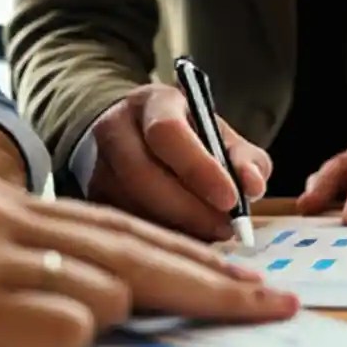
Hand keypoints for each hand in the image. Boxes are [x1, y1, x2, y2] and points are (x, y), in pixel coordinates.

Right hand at [0, 170, 296, 346]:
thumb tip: (66, 291)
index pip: (117, 225)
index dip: (185, 251)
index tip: (240, 274)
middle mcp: (5, 220)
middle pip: (138, 251)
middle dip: (217, 283)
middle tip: (277, 305)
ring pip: (107, 290)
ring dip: (108, 323)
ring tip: (75, 335)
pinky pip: (58, 332)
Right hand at [85, 84, 271, 240]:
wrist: (141, 139)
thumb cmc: (191, 140)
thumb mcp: (222, 138)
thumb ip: (245, 159)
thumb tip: (253, 186)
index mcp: (152, 103)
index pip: (167, 132)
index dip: (199, 169)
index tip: (231, 200)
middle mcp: (115, 130)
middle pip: (141, 174)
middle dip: (188, 209)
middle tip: (225, 229)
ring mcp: (97, 167)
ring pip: (129, 206)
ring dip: (175, 229)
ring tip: (211, 235)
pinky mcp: (93, 200)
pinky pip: (124, 225)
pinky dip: (158, 241)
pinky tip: (185, 243)